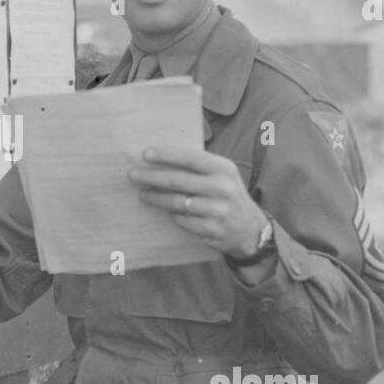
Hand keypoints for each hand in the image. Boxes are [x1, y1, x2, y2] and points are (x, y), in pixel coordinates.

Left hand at [129, 146, 267, 259]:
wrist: (250, 229)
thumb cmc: (227, 195)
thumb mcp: (222, 174)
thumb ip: (199, 166)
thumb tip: (161, 157)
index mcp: (223, 169)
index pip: (190, 157)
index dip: (166, 155)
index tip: (144, 154)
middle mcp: (222, 188)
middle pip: (178, 181)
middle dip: (152, 177)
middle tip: (132, 175)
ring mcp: (218, 210)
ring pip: (177, 203)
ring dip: (156, 198)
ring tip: (143, 194)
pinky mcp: (212, 229)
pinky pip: (183, 221)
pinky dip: (174, 216)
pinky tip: (169, 212)